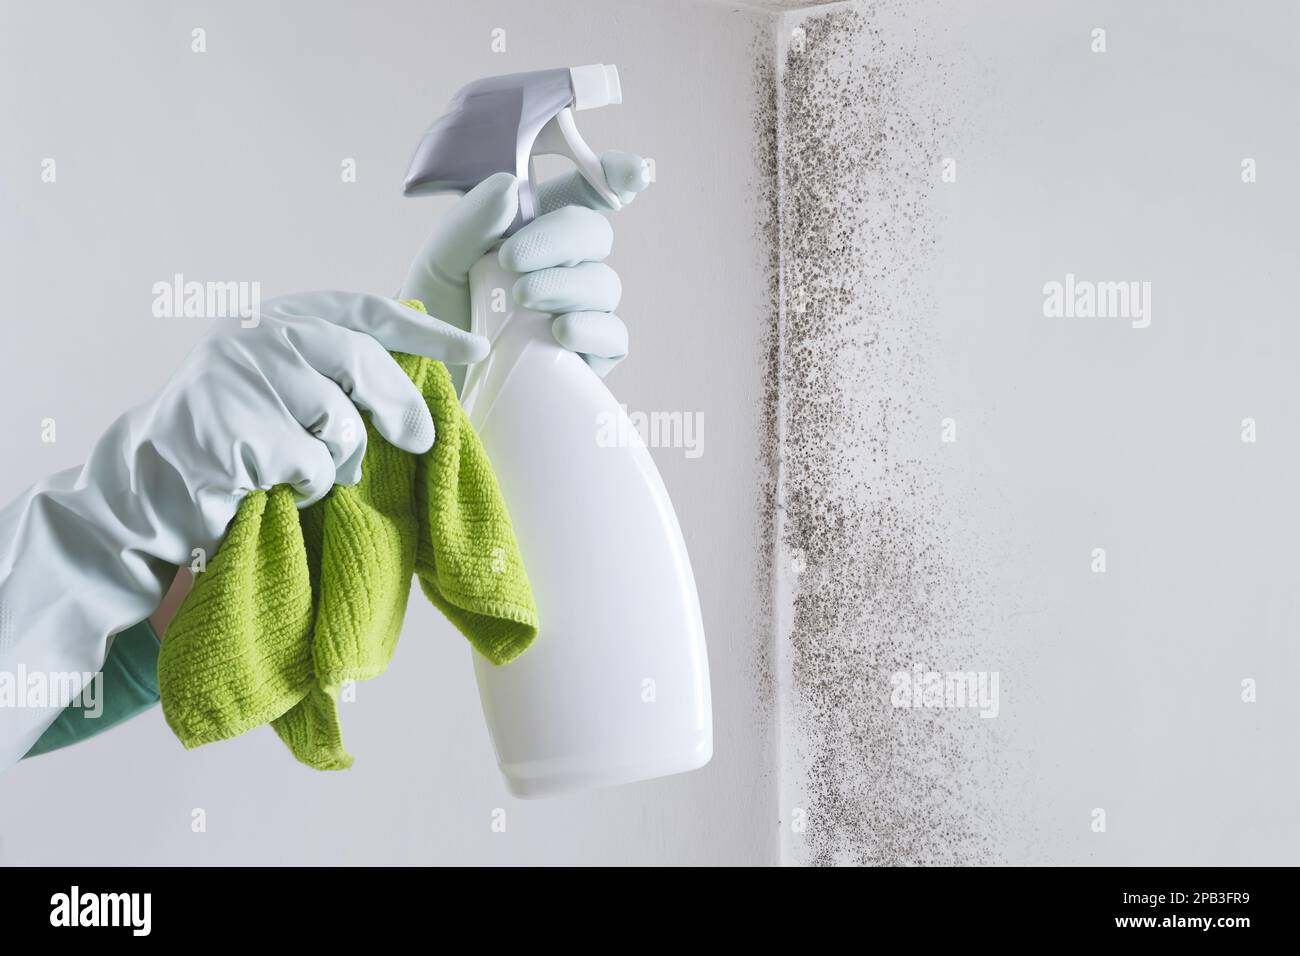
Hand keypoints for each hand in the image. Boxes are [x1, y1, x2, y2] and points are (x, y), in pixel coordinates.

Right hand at [0, 289, 477, 767]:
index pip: (363, 311)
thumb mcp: (282, 389)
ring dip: (339, 458)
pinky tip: (277, 485)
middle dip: (400, 406)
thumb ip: (333, 373)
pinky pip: (311, 464)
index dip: (422, 329)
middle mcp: (255, 336)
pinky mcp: (234, 431)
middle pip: (358, 362)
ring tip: (311, 470)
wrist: (148, 486)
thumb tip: (419, 390)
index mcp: (275, 319)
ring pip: (337, 421)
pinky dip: (308, 485)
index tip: (473, 346)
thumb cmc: (232, 442)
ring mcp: (239, 379)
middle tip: (421, 439)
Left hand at [399, 150, 652, 380]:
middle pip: (596, 233)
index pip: (585, 190)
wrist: (428, 376)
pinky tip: (559, 331)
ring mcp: (581, 311)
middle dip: (560, 240)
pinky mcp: (588, 357)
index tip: (631, 173)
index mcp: (536, 227)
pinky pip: (613, 336)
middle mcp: (565, 265)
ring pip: (604, 284)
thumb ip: (474, 220)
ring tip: (521, 301)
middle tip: (511, 261)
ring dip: (565, 286)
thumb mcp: (441, 259)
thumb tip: (514, 186)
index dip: (615, 175)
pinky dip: (590, 329)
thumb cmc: (436, 313)